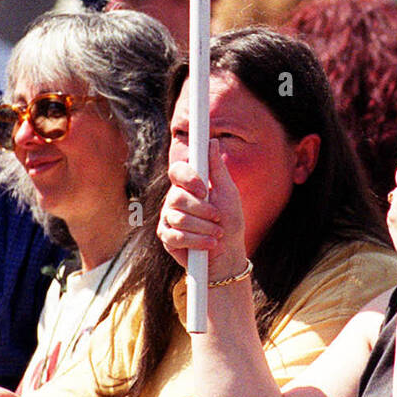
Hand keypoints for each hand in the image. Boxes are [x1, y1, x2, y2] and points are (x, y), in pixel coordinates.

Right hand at [157, 139, 245, 281]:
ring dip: (203, 228)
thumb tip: (212, 141)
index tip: (204, 189)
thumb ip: (217, 169)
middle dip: (202, 210)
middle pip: (177, 196)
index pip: (176, 171)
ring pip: (178, 218)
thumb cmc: (230, 221)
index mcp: (188, 184)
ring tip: (216, 233)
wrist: (228, 254)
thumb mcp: (228, 193)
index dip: (188, 178)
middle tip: (218, 217)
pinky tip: (208, 244)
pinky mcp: (166, 237)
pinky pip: (175, 236)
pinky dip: (196, 241)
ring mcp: (168, 218)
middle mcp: (174, 199)